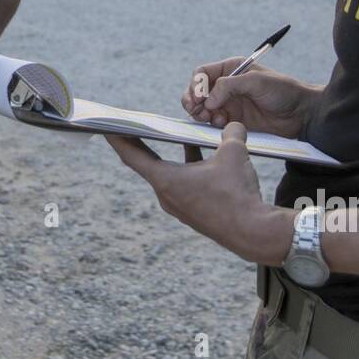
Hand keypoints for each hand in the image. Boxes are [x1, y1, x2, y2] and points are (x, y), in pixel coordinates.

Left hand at [105, 122, 282, 263]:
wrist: (252, 233)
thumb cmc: (236, 194)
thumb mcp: (233, 154)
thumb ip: (230, 133)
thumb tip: (233, 125)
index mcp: (165, 180)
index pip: (132, 156)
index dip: (118, 139)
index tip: (106, 127)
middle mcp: (166, 195)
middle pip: (147, 164)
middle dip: (140, 143)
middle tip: (132, 125)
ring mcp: (179, 206)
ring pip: (169, 173)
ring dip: (169, 154)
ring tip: (170, 133)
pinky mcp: (193, 211)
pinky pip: (184, 183)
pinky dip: (187, 167)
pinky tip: (202, 153)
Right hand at [181, 56, 314, 137]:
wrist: (301, 114)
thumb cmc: (282, 91)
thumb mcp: (256, 81)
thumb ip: (229, 86)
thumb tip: (207, 100)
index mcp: (231, 69)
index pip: (202, 73)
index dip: (195, 84)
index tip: (199, 97)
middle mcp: (226, 86)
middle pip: (197, 91)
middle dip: (192, 100)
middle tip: (196, 109)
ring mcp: (229, 104)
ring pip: (202, 108)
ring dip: (201, 113)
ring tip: (209, 117)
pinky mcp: (233, 120)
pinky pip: (213, 122)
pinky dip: (212, 123)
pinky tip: (222, 123)